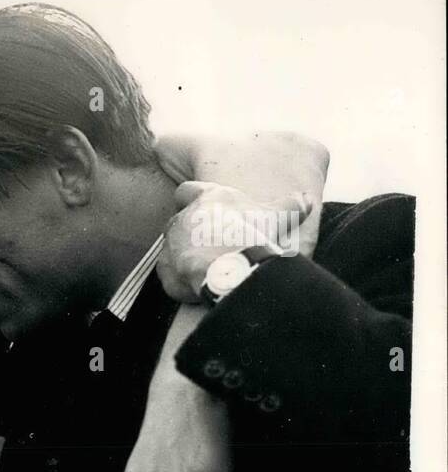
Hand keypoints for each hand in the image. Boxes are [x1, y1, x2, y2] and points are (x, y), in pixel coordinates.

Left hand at [157, 181, 314, 302]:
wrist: (235, 267)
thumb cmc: (254, 237)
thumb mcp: (277, 217)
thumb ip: (290, 206)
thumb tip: (306, 199)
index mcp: (208, 198)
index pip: (187, 190)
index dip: (190, 198)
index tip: (197, 207)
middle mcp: (185, 216)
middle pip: (178, 220)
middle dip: (189, 231)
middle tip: (209, 244)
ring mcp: (172, 241)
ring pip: (172, 245)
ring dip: (183, 253)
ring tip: (205, 265)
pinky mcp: (165, 266)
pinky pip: (167, 269)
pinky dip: (176, 274)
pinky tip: (194, 281)